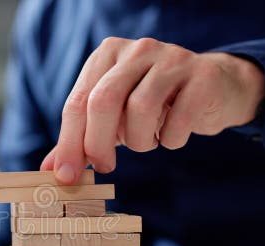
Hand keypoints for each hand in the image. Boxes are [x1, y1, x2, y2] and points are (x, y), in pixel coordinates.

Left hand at [40, 37, 264, 183]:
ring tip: (148, 142)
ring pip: (141, 110)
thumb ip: (81, 140)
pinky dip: (171, 140)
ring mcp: (172, 59)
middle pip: (104, 101)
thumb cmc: (155, 106)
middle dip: (98, 144)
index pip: (78, 101)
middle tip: (105, 167)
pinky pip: (178, 120)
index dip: (69, 143)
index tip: (66, 176)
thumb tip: (49, 171)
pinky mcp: (202, 76)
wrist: (215, 89)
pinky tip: (172, 136)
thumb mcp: (113, 119)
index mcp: (107, 55)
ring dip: (140, 141)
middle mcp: (137, 50)